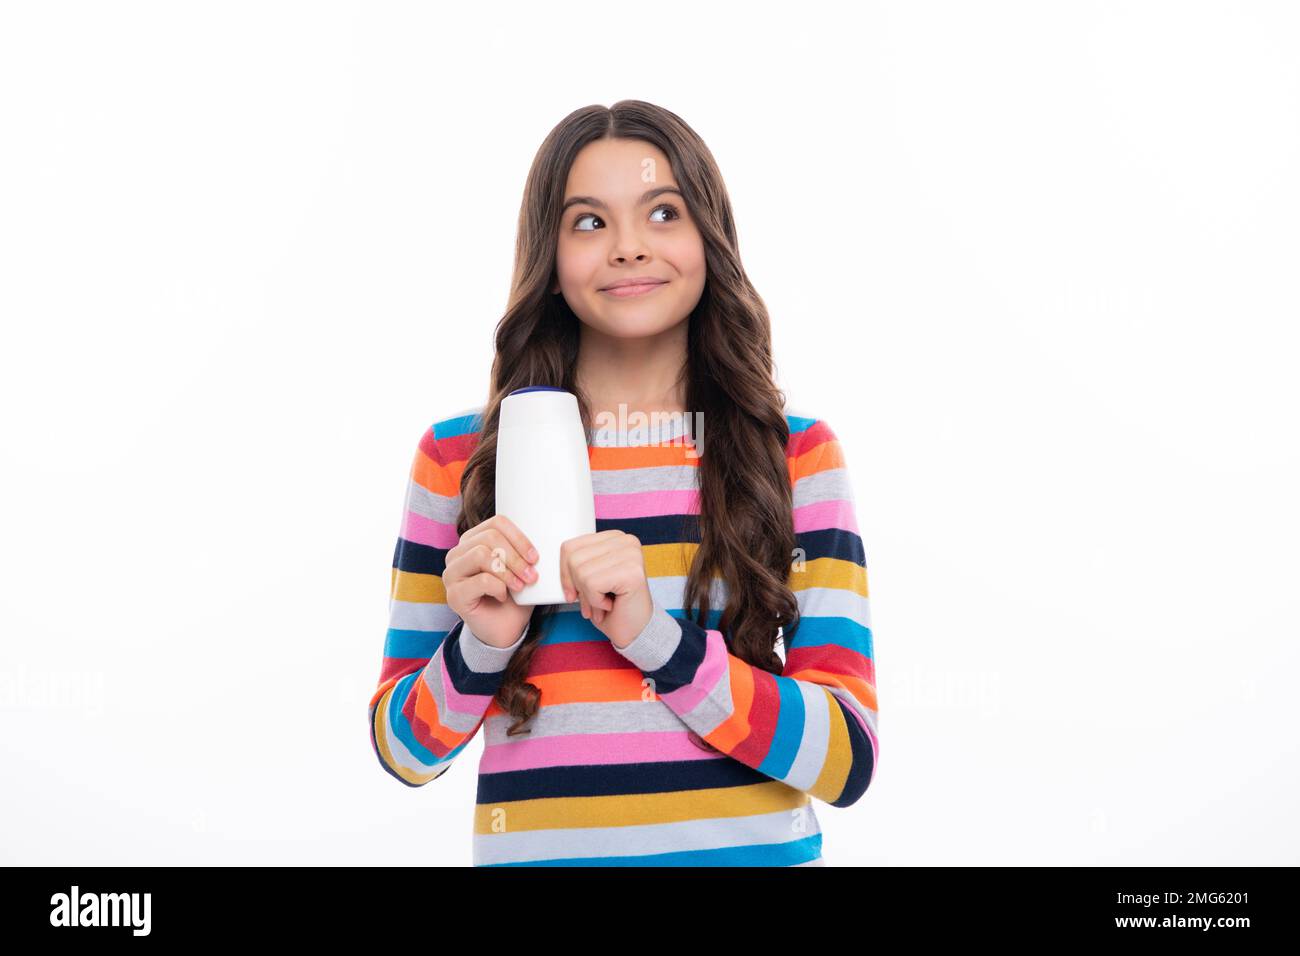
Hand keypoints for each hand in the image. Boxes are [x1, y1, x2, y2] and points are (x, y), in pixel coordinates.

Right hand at [443, 514, 538, 647]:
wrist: (504, 629)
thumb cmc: (513, 595)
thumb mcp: (520, 568)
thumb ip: (523, 550)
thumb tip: (543, 532)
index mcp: (472, 540)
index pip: (496, 523)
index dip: (519, 537)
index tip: (535, 557)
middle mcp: (457, 554)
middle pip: (489, 537)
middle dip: (515, 556)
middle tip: (531, 575)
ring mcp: (451, 574)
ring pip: (481, 555)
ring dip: (508, 572)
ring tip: (520, 586)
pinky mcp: (453, 595)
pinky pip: (481, 580)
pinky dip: (499, 588)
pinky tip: (503, 597)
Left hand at [559, 530, 653, 649]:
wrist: (635, 631)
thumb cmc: (610, 606)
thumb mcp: (588, 578)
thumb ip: (575, 562)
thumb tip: (545, 559)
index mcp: (614, 537)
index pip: (569, 547)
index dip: (565, 575)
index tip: (575, 593)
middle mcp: (626, 541)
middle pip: (573, 559)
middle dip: (577, 587)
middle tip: (593, 603)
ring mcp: (631, 554)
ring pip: (581, 572)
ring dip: (588, 597)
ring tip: (603, 605)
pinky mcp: (632, 572)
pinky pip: (592, 584)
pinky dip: (596, 602)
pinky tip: (611, 605)